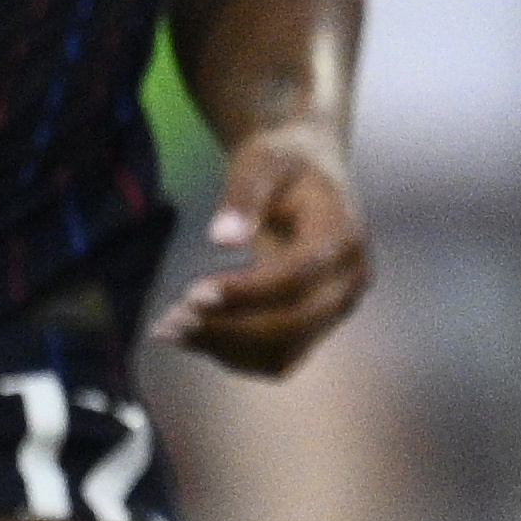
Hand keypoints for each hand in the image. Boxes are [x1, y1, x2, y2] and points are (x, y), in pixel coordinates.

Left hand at [150, 120, 369, 376]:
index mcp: (344, 235)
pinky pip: (278, 357)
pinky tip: (193, 335)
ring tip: (169, 330)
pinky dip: (234, 354)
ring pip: (284, 350)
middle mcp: (350, 280)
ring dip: (225, 348)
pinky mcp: (318, 326)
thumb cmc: (282, 163)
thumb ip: (244, 196)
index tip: (194, 292)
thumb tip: (220, 238)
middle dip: (229, 328)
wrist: (308, 174)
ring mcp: (337, 308)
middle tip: (171, 320)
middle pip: (293, 323)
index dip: (247, 292)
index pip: (297, 277)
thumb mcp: (262, 162)